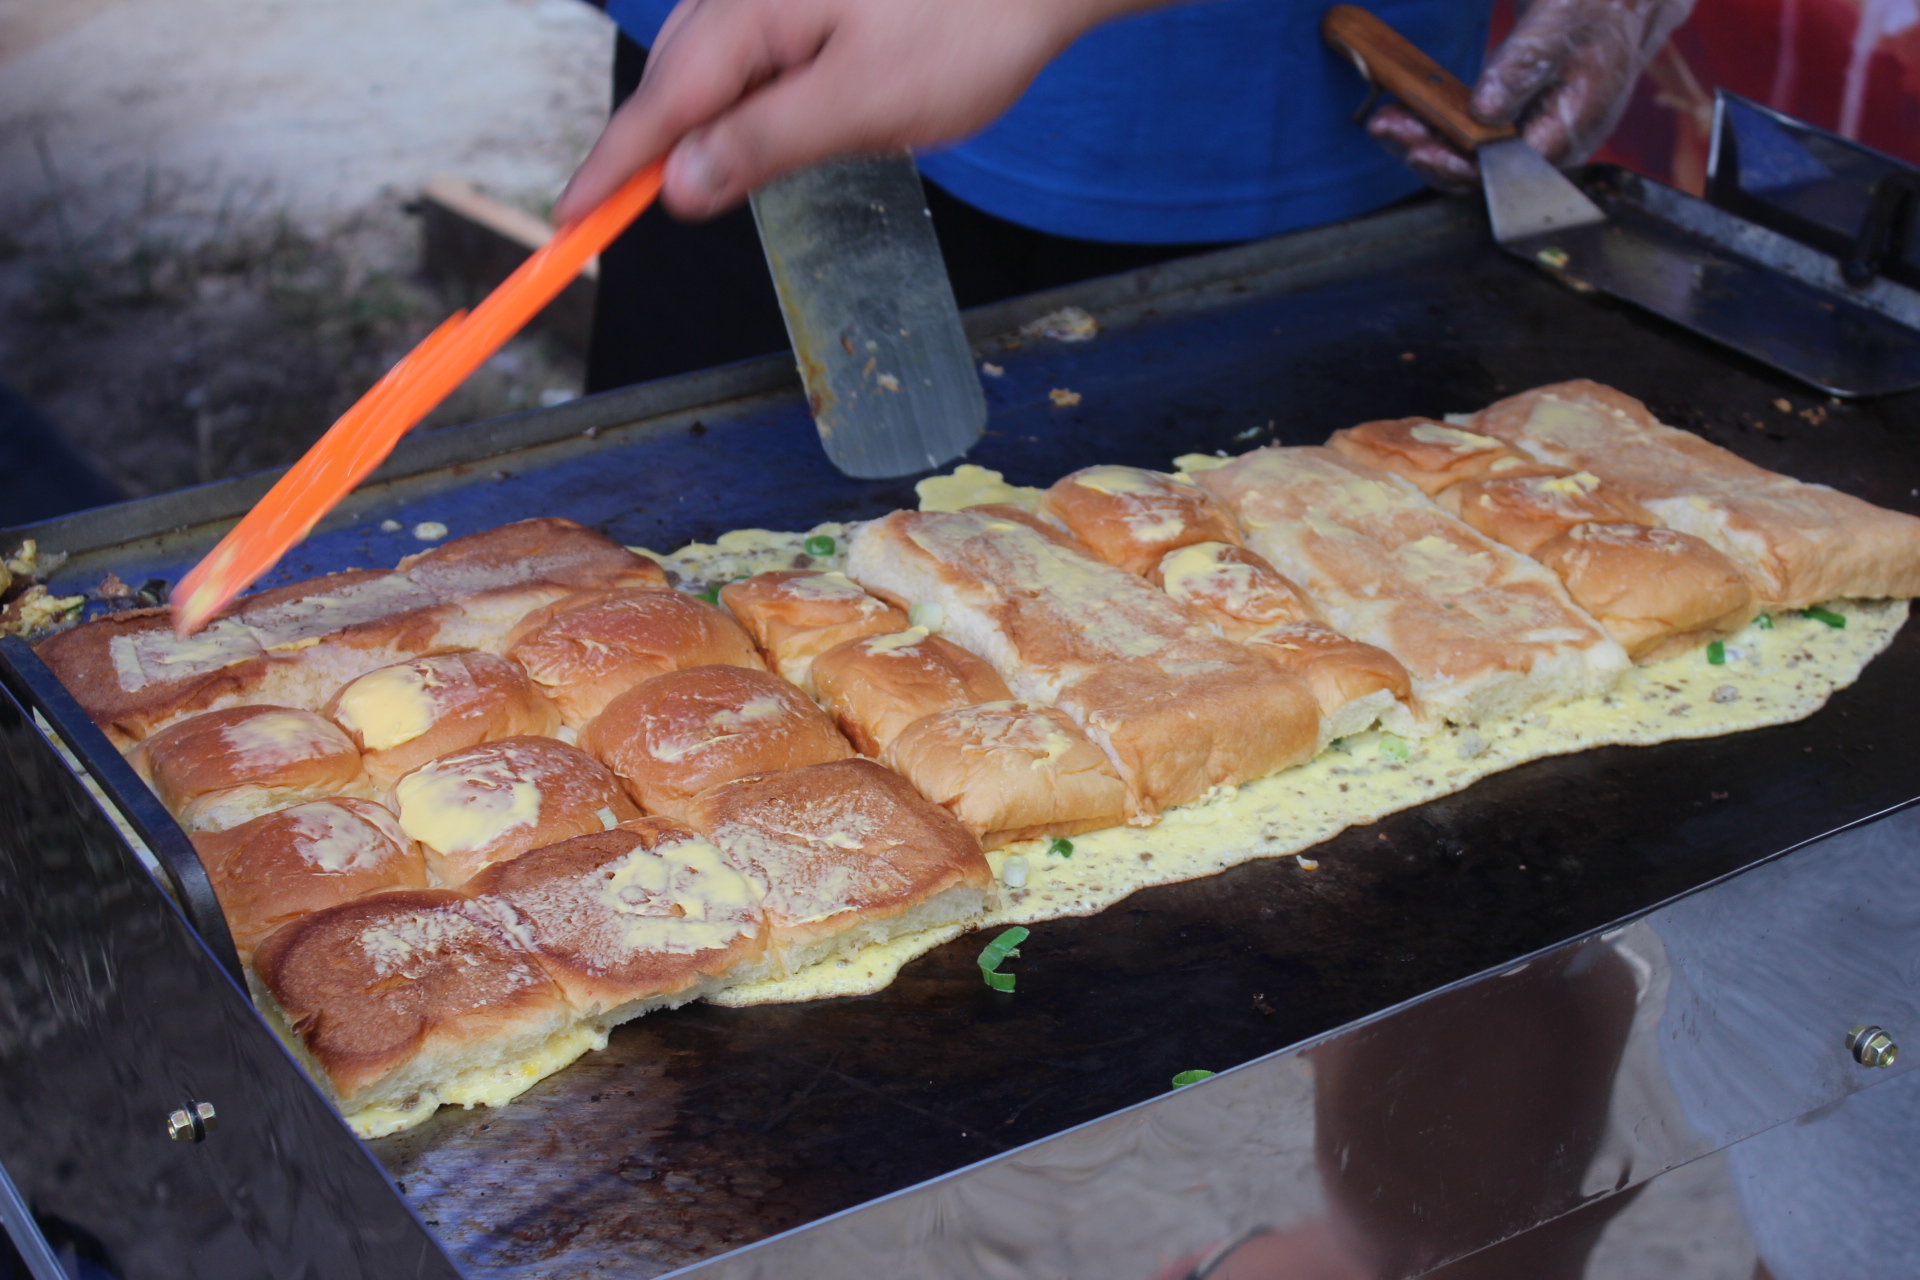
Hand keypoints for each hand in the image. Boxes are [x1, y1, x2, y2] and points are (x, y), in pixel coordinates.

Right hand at [554, 0, 1152, 223]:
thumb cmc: (967, 26)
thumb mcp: (861, 108)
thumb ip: (762, 145)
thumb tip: (678, 186)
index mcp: (746, 17)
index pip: (653, 110)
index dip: (608, 173)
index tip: (571, 222)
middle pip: (674, 84)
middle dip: (666, 150)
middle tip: (655, 208)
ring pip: (715, 65)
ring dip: (724, 121)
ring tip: (767, 155)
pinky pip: (757, 45)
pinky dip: (761, 90)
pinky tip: (811, 105)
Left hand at [1367, 0, 1696, 192]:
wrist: (1617, 3)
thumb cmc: (1596, 10)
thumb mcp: (1560, 24)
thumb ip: (1523, 67)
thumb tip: (1486, 111)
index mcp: (1572, 130)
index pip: (1506, 171)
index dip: (1459, 166)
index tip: (1420, 149)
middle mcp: (1549, 148)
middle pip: (1480, 173)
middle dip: (1428, 154)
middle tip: (1387, 129)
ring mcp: (1530, 141)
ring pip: (1469, 161)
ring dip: (1423, 143)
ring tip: (1386, 123)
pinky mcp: (1513, 129)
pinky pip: (1469, 142)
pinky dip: (1435, 130)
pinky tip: (1403, 115)